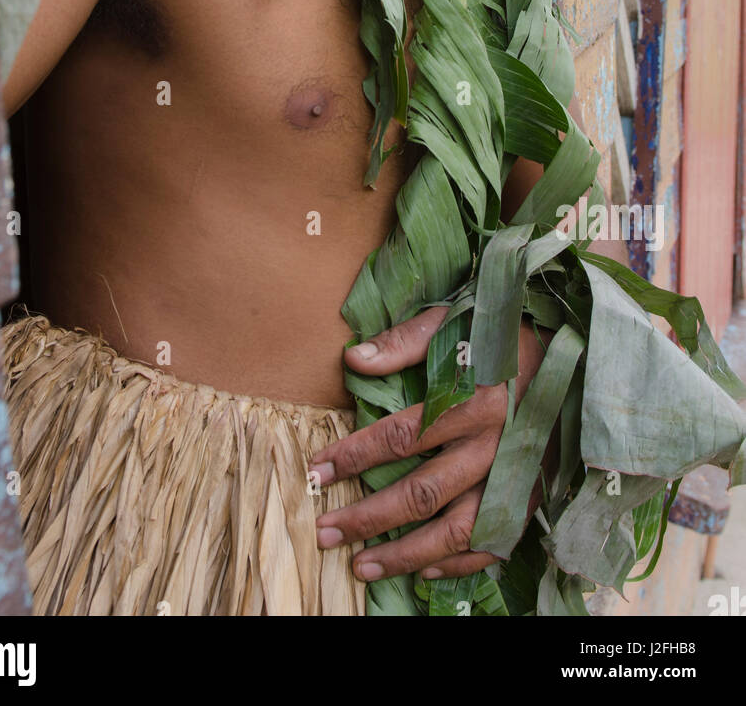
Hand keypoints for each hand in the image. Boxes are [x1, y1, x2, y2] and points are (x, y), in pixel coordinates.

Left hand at [307, 307, 549, 582]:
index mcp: (472, 401)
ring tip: (361, 566)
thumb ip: (405, 342)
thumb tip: (352, 359)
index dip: (355, 456)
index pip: (401, 436)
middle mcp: (493, 446)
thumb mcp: (456, 324)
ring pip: (454, 530)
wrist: (575, 357)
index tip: (317, 471)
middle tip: (324, 532)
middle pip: (421, 493)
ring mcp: (512, 478)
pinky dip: (456, 563)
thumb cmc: (503, 338)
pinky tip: (421, 569)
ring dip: (405, 554)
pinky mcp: (527, 496)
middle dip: (368, 517)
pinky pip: (491, 542)